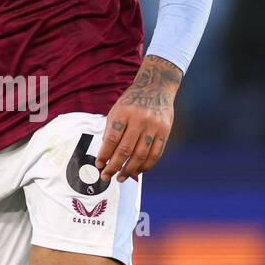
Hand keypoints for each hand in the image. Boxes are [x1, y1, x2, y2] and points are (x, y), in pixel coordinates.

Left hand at [94, 56, 181, 181]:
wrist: (156, 87)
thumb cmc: (133, 101)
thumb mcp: (117, 110)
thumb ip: (111, 131)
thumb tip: (106, 156)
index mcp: (123, 113)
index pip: (111, 139)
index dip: (104, 155)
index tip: (99, 165)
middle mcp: (139, 120)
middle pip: (125, 150)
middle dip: (114, 167)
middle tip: (107, 176)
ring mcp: (154, 126)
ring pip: (140, 155)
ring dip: (129, 170)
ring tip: (121, 177)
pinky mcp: (165, 132)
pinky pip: (155, 154)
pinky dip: (146, 166)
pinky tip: (137, 171)